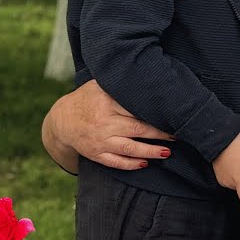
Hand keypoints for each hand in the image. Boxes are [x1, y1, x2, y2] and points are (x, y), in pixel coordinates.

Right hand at [43, 80, 172, 171]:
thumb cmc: (86, 99)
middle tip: (177, 135)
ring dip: (150, 151)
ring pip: (129, 148)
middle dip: (160, 134)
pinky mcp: (96, 154)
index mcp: (106, 103)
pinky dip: (131, 164)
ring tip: (167, 152)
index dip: (155, 114)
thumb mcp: (99, 85)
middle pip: (137, 129)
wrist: (62, 120)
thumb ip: (118, 83)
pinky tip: (145, 163)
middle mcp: (104, 123)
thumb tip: (145, 75)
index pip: (136, 109)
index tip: (172, 115)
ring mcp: (99, 141)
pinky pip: (116, 162)